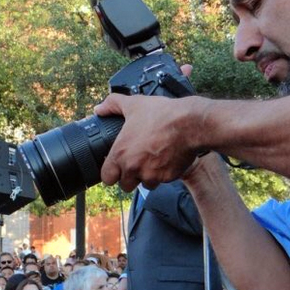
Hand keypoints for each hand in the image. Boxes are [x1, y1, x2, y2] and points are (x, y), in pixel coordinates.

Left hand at [94, 64, 200, 190]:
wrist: (190, 123)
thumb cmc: (162, 114)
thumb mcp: (134, 104)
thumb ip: (112, 105)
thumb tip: (99, 109)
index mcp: (121, 153)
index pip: (107, 178)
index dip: (111, 173)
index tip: (117, 167)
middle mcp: (133, 168)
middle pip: (125, 185)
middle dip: (130, 176)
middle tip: (137, 162)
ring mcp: (151, 175)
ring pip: (145, 184)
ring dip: (147, 176)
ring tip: (153, 159)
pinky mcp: (167, 177)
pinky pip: (162, 181)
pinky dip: (163, 173)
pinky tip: (167, 159)